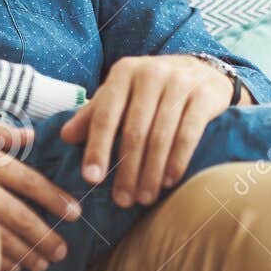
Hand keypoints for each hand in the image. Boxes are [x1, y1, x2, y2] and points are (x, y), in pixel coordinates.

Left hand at [57, 54, 239, 206]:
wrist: (202, 70)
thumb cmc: (151, 89)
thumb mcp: (121, 94)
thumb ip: (94, 114)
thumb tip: (65, 137)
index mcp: (124, 72)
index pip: (106, 115)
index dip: (97, 149)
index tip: (91, 179)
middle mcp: (151, 73)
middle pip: (135, 131)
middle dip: (127, 170)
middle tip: (122, 201)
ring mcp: (181, 83)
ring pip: (161, 136)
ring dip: (151, 173)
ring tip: (145, 198)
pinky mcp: (205, 96)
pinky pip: (188, 134)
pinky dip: (177, 161)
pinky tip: (169, 181)